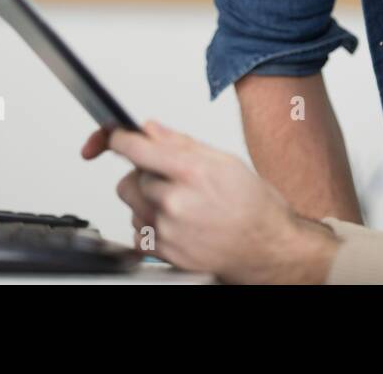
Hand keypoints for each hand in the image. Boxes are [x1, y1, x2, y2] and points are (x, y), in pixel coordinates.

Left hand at [102, 120, 337, 283]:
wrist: (268, 250)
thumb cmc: (255, 206)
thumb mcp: (225, 162)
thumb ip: (181, 143)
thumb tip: (151, 129)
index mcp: (192, 173)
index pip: (137, 149)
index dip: (119, 139)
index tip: (114, 138)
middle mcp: (177, 203)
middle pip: (129, 180)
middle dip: (143, 175)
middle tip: (168, 178)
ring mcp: (169, 231)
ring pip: (131, 206)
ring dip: (146, 201)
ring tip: (179, 204)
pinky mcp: (165, 254)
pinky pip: (138, 231)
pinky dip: (151, 225)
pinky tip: (178, 223)